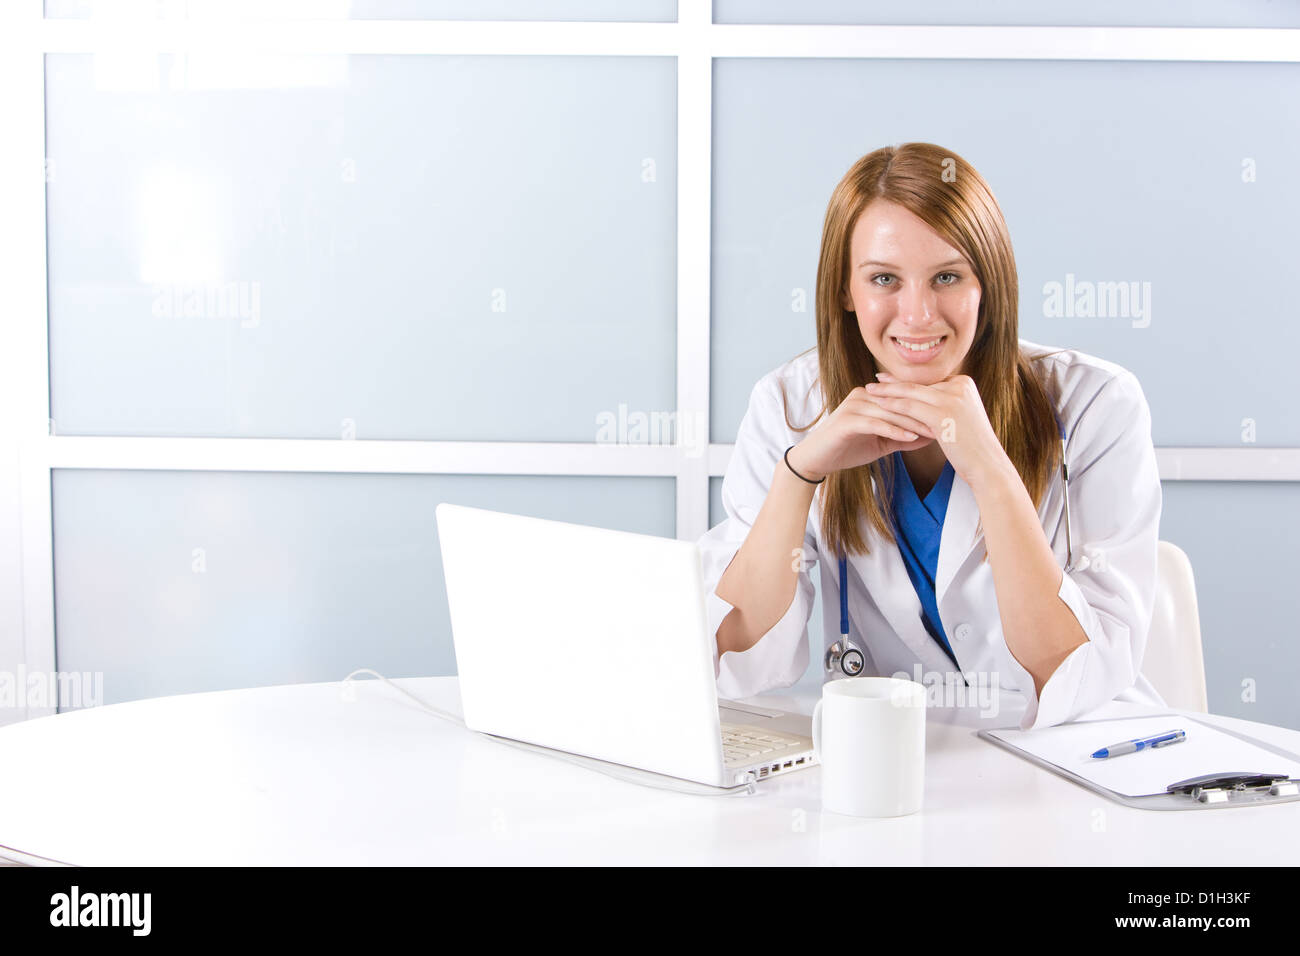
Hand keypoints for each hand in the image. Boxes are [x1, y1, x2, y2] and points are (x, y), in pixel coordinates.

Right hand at [786, 384, 936, 481]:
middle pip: (900, 402)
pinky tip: (912, 438)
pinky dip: (896, 430)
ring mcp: (854, 405)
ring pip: (891, 412)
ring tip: (936, 431)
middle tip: (949, 423)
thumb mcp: (882, 442)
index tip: (950, 419)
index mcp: (872, 396)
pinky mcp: (847, 420)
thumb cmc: (848, 448)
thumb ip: (904, 436)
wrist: (817, 458)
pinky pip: (877, 423)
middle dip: (925, 413)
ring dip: (914, 422)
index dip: (927, 408)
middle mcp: (863, 395)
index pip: (904, 398)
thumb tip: (932, 436)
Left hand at [862, 372, 1011, 488]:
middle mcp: (959, 386)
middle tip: (875, 378)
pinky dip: (893, 405)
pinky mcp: (943, 414)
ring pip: (911, 392)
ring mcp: (952, 398)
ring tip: (870, 390)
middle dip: (894, 382)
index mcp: (964, 383)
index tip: (888, 378)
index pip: (928, 380)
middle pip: (919, 383)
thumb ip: (945, 403)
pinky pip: (911, 407)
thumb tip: (923, 399)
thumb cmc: (972, 445)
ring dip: (888, 391)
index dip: (906, 380)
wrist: (987, 464)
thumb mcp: (960, 416)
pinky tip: (879, 406)